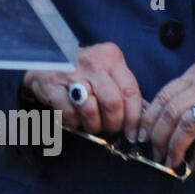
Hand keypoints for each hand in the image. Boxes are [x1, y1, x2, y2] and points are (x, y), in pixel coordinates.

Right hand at [23, 42, 142, 140]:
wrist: (47, 59)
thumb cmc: (85, 71)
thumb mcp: (108, 71)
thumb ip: (125, 89)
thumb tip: (147, 114)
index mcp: (112, 59)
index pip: (131, 91)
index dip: (135, 117)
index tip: (135, 134)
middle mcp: (94, 63)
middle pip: (112, 102)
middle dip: (114, 123)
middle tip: (111, 128)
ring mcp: (71, 73)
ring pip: (90, 109)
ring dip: (94, 125)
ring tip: (93, 125)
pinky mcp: (51, 84)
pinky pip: (68, 113)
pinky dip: (74, 123)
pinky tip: (75, 120)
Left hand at [139, 61, 194, 172]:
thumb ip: (191, 93)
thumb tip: (161, 120)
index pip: (162, 96)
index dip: (147, 120)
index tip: (141, 138)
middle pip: (171, 113)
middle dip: (158, 139)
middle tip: (156, 155)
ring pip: (187, 126)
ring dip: (176, 149)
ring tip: (173, 162)